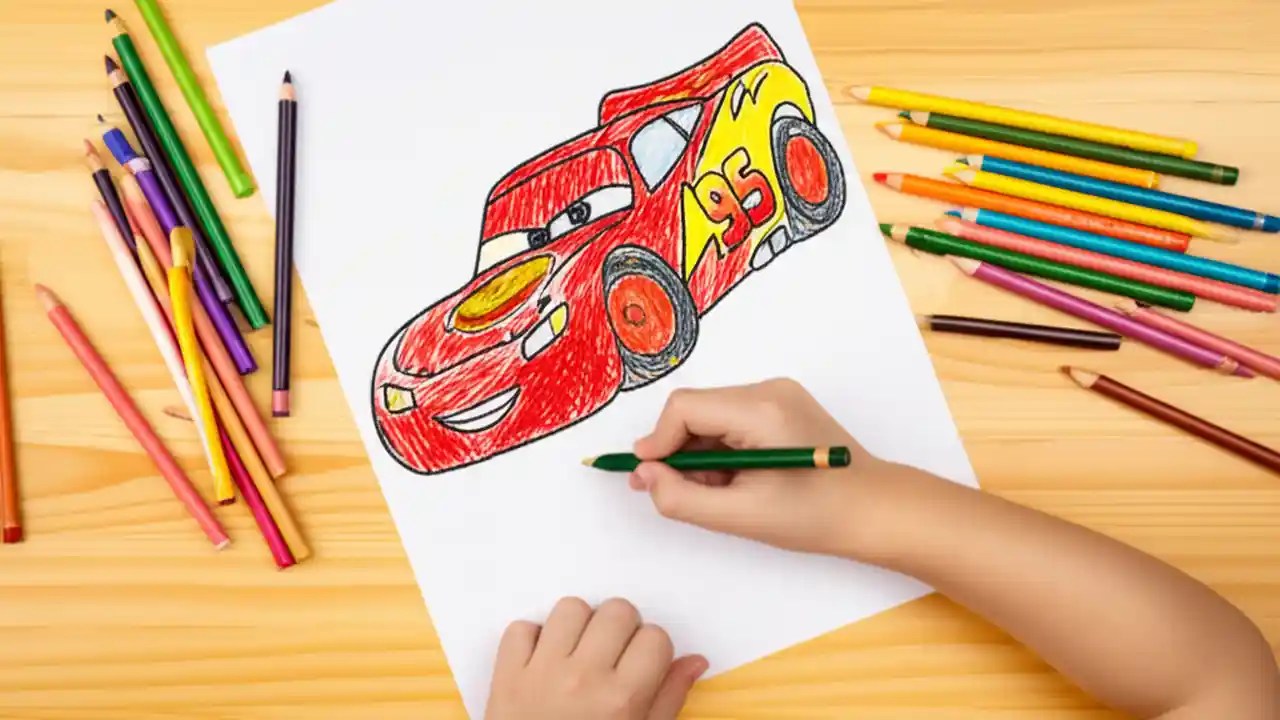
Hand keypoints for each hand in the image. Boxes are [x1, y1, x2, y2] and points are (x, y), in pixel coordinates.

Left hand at [486, 597, 706, 719]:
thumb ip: (668, 698)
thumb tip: (694, 661)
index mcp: (622, 700)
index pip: (656, 637)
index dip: (653, 648)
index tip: (643, 663)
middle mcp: (583, 680)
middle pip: (617, 611)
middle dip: (622, 628)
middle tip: (614, 655)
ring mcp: (541, 673)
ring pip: (571, 608)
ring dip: (578, 625)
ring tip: (578, 653)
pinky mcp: (506, 674)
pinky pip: (521, 628)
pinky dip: (533, 639)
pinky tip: (544, 661)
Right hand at [630, 378, 897, 556]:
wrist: (875, 511)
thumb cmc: (816, 516)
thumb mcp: (742, 515)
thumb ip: (683, 498)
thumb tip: (645, 475)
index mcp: (762, 409)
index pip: (685, 408)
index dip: (657, 442)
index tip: (646, 479)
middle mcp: (769, 390)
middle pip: (696, 410)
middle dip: (677, 451)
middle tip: (670, 493)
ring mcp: (778, 395)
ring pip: (711, 417)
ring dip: (698, 455)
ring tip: (713, 495)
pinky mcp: (782, 407)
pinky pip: (731, 421)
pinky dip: (720, 451)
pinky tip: (732, 483)